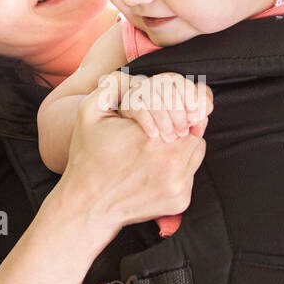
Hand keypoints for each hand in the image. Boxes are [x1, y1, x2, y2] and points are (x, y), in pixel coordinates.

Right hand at [58, 81, 207, 234]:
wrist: (87, 206)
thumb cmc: (88, 158)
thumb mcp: (89, 112)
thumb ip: (113, 85)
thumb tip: (138, 78)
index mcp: (154, 138)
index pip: (188, 109)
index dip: (177, 107)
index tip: (163, 115)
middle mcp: (172, 162)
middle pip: (196, 130)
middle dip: (181, 126)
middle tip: (160, 131)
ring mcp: (179, 185)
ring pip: (196, 152)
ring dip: (183, 146)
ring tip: (157, 149)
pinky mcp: (180, 201)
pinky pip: (191, 175)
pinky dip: (179, 169)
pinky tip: (155, 170)